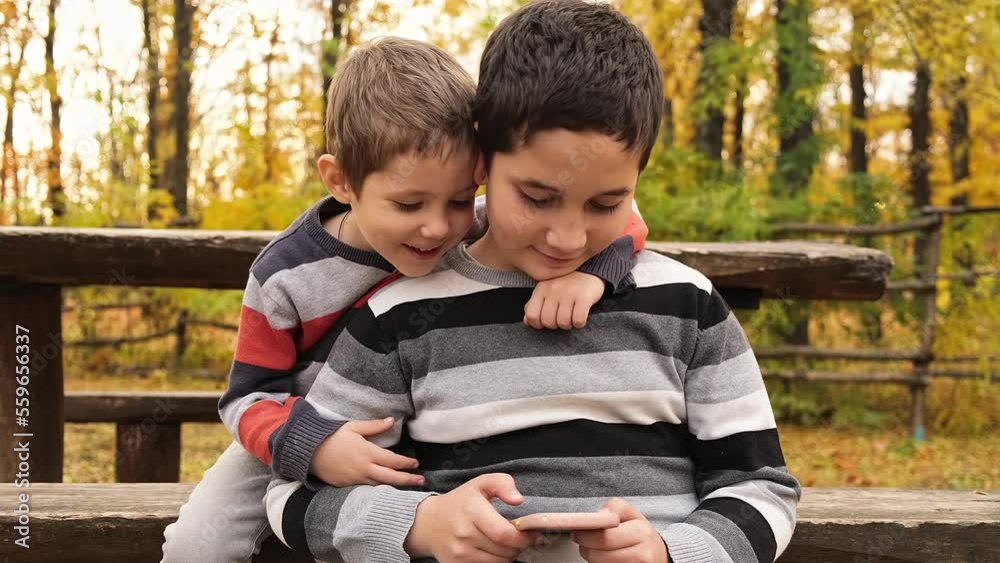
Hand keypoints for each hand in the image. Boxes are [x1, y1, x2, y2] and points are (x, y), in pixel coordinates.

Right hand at [309, 417, 423, 486]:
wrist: (310, 452)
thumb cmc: (332, 436)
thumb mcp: (353, 427)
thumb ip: (374, 426)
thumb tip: (392, 420)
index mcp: (367, 452)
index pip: (392, 460)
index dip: (406, 463)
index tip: (416, 464)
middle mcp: (364, 468)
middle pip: (390, 477)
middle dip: (407, 479)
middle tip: (421, 481)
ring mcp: (356, 479)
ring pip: (380, 485)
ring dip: (395, 486)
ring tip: (408, 486)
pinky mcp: (348, 485)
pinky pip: (367, 489)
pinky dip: (379, 489)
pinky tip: (386, 489)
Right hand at [405, 473, 541, 562]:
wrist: (429, 523)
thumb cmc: (461, 502)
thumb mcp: (480, 483)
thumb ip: (502, 483)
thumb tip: (518, 500)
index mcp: (471, 510)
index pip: (504, 533)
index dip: (524, 538)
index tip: (534, 535)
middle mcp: (463, 534)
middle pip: (504, 550)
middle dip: (518, 546)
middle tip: (521, 539)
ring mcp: (458, 553)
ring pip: (498, 562)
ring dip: (509, 555)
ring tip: (507, 544)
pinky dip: (496, 562)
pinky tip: (494, 551)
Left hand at [524, 271, 604, 329]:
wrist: (589, 270)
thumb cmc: (565, 284)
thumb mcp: (546, 290)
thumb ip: (534, 305)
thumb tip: (527, 321)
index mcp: (541, 289)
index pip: (532, 315)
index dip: (538, 324)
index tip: (546, 321)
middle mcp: (553, 290)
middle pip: (548, 322)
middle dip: (555, 325)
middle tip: (561, 318)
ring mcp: (569, 293)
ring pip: (563, 323)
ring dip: (568, 324)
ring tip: (571, 316)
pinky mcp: (584, 297)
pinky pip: (578, 320)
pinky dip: (579, 323)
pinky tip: (580, 316)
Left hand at [573, 498, 669, 562]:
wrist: (658, 554)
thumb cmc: (640, 533)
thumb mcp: (631, 513)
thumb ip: (614, 508)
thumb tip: (598, 516)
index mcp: (641, 533)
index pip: (604, 537)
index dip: (586, 535)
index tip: (578, 532)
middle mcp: (642, 555)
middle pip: (597, 555)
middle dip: (585, 547)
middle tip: (583, 540)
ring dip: (591, 557)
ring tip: (597, 548)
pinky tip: (605, 557)